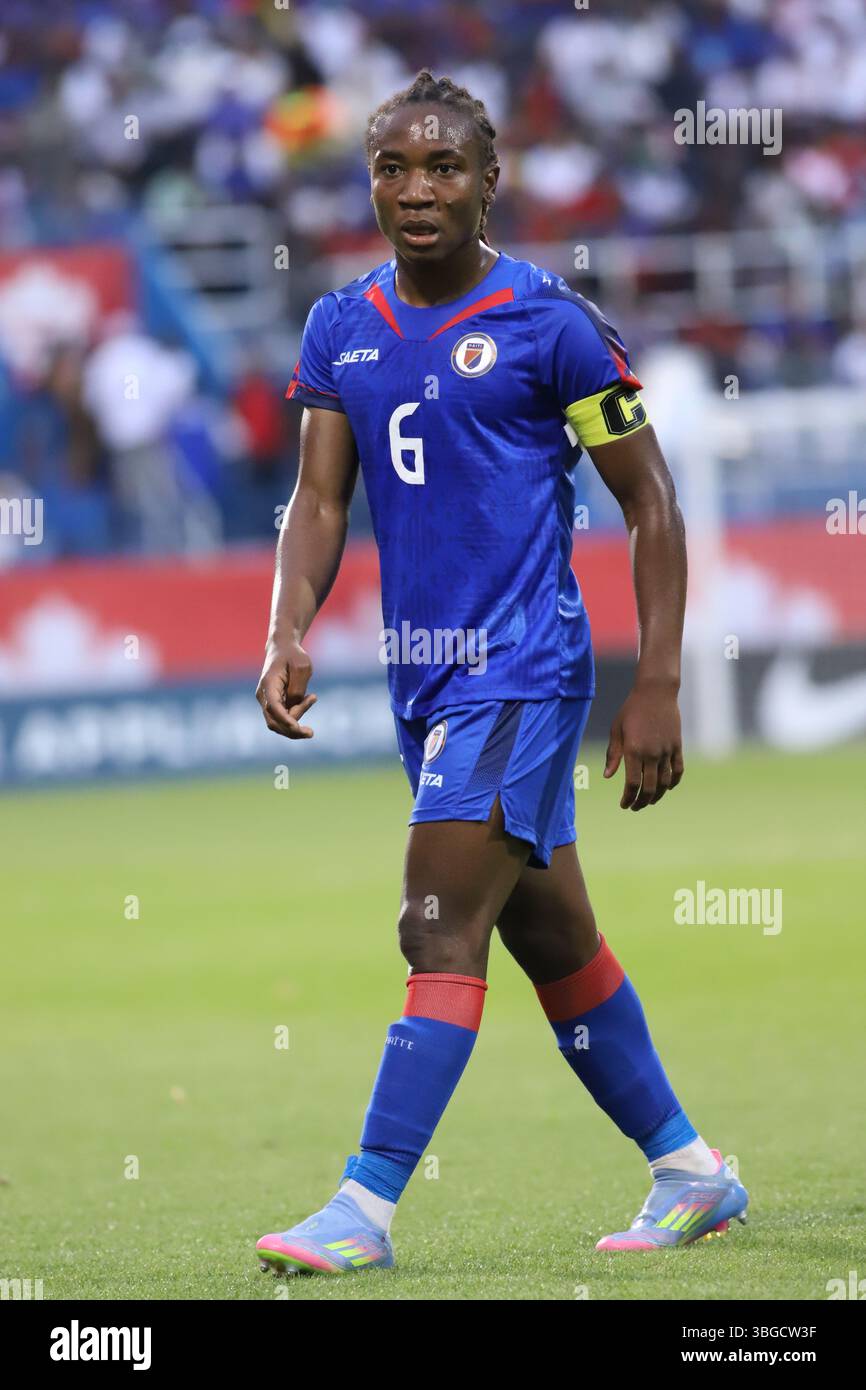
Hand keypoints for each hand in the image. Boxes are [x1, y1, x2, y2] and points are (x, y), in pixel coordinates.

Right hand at [255, 640, 316, 738]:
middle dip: (292, 731)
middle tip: (311, 733)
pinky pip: (285, 717)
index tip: (298, 728)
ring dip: (297, 718)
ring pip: (280, 722)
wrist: (283, 648)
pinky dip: (297, 713)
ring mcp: (267, 701)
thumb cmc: (293, 655)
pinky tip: (309, 699)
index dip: (285, 721)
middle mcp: (264, 696)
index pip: (274, 709)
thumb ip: (298, 689)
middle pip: (274, 722)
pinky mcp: (274, 704)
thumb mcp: (302, 667)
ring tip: (312, 698)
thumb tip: (294, 706)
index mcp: (268, 684)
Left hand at [603, 682, 683, 810]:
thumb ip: (613, 754)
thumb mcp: (617, 730)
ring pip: (664, 782)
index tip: (624, 804)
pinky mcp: (677, 746)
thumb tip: (608, 776)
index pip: (632, 784)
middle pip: (649, 788)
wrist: (656, 692)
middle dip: (642, 802)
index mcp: (633, 750)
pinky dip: (673, 782)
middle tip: (635, 807)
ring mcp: (666, 750)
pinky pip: (678, 770)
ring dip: (657, 796)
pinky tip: (667, 788)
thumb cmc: (631, 710)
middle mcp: (651, 753)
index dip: (628, 798)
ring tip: (649, 801)